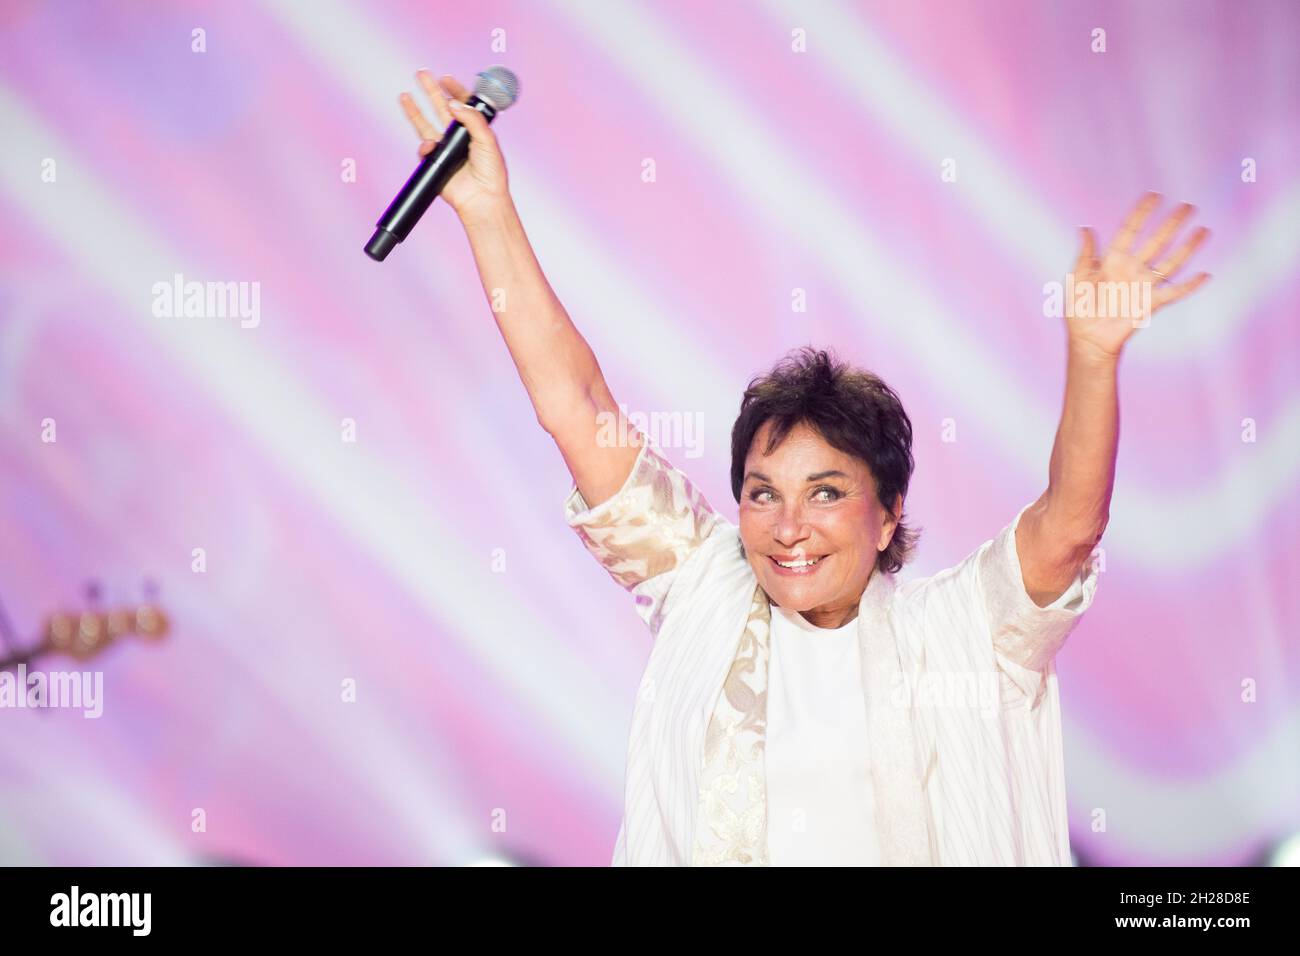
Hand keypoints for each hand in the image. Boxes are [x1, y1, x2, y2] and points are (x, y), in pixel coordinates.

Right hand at [399, 70, 509, 220]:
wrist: (481, 198)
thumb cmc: (491, 172)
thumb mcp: (487, 139)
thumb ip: (472, 119)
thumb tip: (453, 103)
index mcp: (474, 129)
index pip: (462, 104)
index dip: (454, 89)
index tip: (445, 77)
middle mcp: (458, 136)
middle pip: (441, 108)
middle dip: (430, 90)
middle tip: (420, 73)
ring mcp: (445, 148)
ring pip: (426, 124)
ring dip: (414, 110)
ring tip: (405, 95)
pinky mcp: (435, 162)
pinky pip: (425, 149)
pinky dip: (425, 146)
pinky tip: (430, 146)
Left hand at [1066, 192, 1210, 358]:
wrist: (1087, 340)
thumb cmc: (1078, 311)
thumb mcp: (1076, 279)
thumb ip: (1084, 255)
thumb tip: (1085, 229)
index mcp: (1113, 260)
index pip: (1130, 231)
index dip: (1141, 214)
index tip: (1154, 196)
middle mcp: (1132, 268)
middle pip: (1157, 241)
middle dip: (1172, 224)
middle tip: (1189, 207)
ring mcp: (1143, 285)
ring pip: (1170, 261)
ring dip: (1188, 247)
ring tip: (1203, 231)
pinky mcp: (1151, 303)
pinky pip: (1173, 293)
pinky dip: (1189, 285)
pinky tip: (1205, 276)